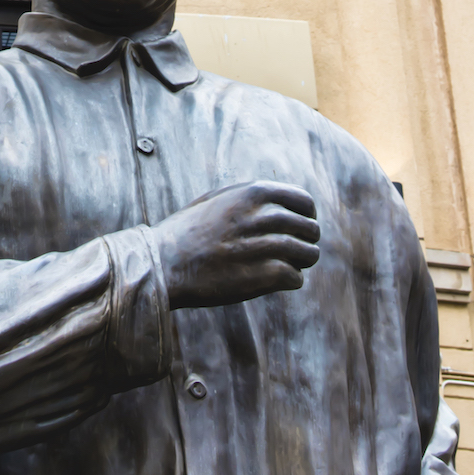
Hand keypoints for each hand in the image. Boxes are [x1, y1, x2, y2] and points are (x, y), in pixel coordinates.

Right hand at [153, 181, 319, 308]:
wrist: (163, 262)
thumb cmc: (187, 231)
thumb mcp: (217, 200)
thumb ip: (250, 198)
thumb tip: (282, 203)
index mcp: (252, 193)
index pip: (304, 201)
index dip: (306, 216)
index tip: (299, 227)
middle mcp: (261, 216)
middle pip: (310, 229)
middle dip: (306, 241)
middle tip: (294, 252)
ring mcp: (262, 247)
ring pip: (308, 254)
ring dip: (301, 262)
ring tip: (287, 267)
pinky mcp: (260, 276)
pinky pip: (295, 278)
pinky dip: (290, 280)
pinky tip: (274, 280)